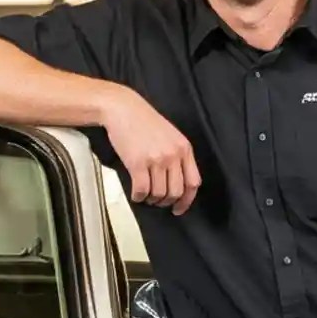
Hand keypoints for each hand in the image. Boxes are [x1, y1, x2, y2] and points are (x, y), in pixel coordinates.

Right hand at [100, 86, 201, 213]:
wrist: (123, 109)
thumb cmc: (143, 121)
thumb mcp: (170, 135)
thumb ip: (177, 155)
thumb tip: (176, 181)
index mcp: (184, 148)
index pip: (193, 182)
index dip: (186, 200)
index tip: (179, 208)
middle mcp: (173, 155)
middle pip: (176, 192)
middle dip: (166, 202)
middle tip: (157, 201)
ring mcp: (156, 159)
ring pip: (159, 194)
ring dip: (151, 200)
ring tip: (145, 195)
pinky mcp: (138, 163)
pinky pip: (142, 190)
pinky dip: (139, 197)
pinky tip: (136, 194)